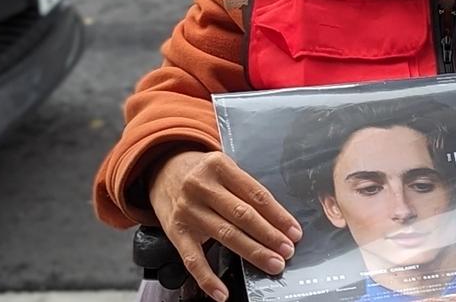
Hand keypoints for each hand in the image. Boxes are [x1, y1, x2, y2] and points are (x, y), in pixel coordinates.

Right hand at [149, 150, 302, 300]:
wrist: (162, 170)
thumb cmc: (202, 172)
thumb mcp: (223, 167)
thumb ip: (245, 187)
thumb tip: (277, 219)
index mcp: (219, 166)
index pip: (255, 194)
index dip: (278, 215)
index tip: (293, 231)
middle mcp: (201, 186)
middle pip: (242, 215)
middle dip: (269, 236)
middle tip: (287, 250)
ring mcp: (187, 210)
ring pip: (225, 235)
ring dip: (252, 252)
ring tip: (271, 263)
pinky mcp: (175, 232)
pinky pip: (193, 259)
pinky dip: (208, 278)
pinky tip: (222, 292)